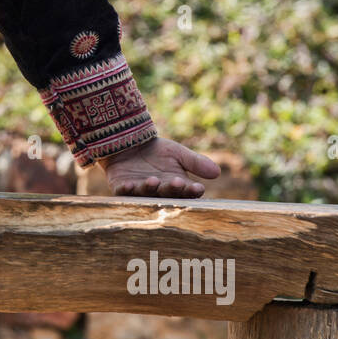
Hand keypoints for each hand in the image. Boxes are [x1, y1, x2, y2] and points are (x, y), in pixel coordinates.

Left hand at [98, 136, 220, 197]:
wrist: (129, 143)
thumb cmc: (156, 151)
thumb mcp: (178, 153)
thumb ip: (196, 162)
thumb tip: (217, 172)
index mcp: (175, 186)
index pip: (187, 192)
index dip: (191, 191)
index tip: (198, 188)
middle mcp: (158, 193)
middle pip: (167, 194)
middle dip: (172, 189)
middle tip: (177, 182)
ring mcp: (139, 192)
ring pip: (146, 194)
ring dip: (150, 189)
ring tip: (154, 181)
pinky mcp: (120, 189)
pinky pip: (123, 192)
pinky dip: (126, 189)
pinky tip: (129, 185)